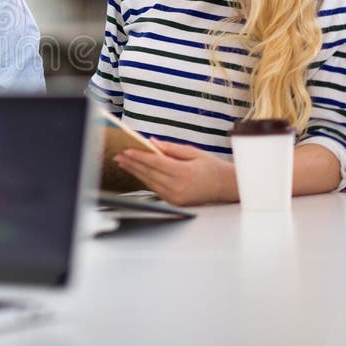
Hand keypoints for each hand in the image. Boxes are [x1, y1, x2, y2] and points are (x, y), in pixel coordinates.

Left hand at [113, 138, 238, 205]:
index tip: (125, 150)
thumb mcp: (193, 152)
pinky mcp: (174, 202)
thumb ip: (171, 148)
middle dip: (132, 163)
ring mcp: (176, 197)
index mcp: (184, 173)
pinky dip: (145, 179)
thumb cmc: (212, 167)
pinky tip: (137, 171)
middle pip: (148, 173)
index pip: (155, 163)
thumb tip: (152, 142)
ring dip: (135, 171)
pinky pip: (155, 188)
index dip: (138, 156)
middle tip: (118, 155)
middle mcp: (178, 187)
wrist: (227, 187)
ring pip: (149, 182)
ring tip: (123, 162)